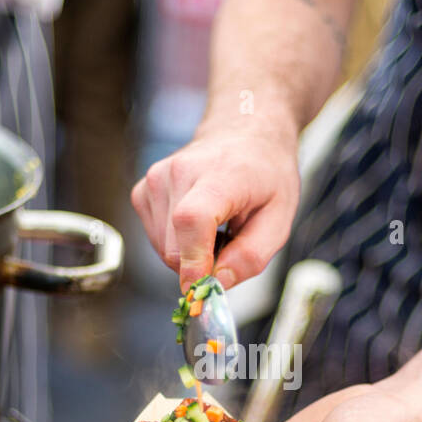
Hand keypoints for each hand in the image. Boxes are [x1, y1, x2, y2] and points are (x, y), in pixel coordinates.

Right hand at [131, 116, 299, 290]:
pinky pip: (155, 238)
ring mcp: (154, 179)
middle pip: (174, 248)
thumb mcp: (280, 218)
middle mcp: (177, 173)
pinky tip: (199, 222)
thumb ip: (251, 256)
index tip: (202, 289)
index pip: (191, 221)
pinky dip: (178, 242)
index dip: (193, 262)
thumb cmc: (265, 174)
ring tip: (217, 227)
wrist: (243, 132)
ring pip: (163, 248)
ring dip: (190, 252)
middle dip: (201, 264)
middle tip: (230, 244)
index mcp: (219, 175)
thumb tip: (217, 283)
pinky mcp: (142, 190)